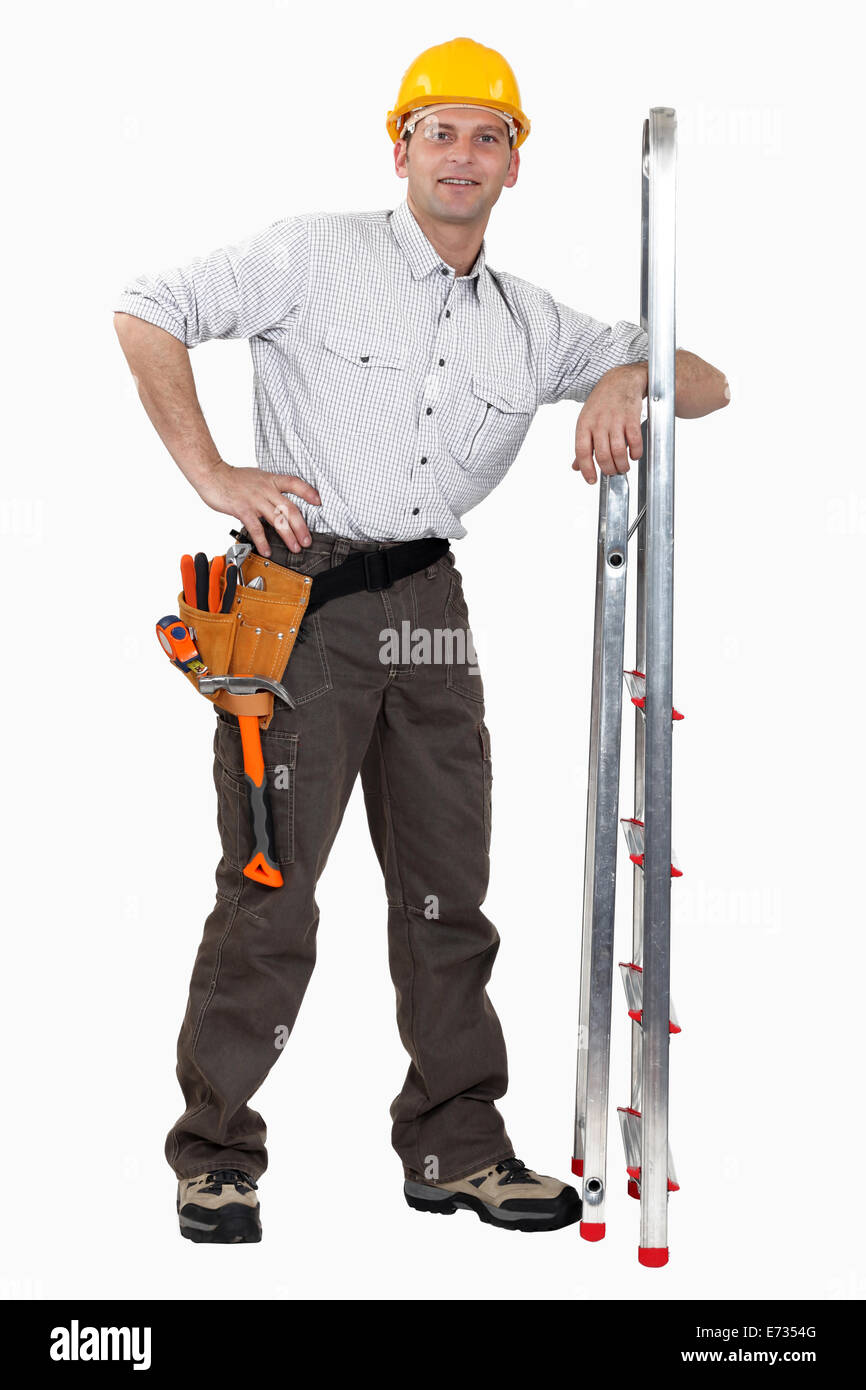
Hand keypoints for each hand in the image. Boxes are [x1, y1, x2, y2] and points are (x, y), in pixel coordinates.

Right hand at [194, 461, 321, 555]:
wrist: (211, 473)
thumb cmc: (231, 478)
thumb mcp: (256, 477)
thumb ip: (268, 488)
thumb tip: (277, 502)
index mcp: (270, 480)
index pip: (295, 483)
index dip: (308, 492)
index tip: (319, 501)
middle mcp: (266, 489)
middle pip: (290, 509)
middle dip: (301, 527)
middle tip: (307, 540)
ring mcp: (255, 499)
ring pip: (278, 520)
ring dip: (288, 536)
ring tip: (295, 548)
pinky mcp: (243, 509)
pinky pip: (257, 528)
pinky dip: (263, 541)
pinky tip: (268, 550)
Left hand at [572, 362, 645, 484]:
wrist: (621, 380)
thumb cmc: (603, 402)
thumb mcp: (587, 420)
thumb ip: (583, 444)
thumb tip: (576, 466)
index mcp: (584, 424)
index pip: (581, 451)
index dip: (586, 469)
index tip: (591, 480)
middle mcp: (598, 422)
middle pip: (602, 455)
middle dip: (609, 469)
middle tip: (613, 472)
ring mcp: (615, 420)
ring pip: (617, 451)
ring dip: (622, 464)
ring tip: (623, 467)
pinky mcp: (631, 417)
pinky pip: (634, 441)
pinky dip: (635, 452)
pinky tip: (634, 455)